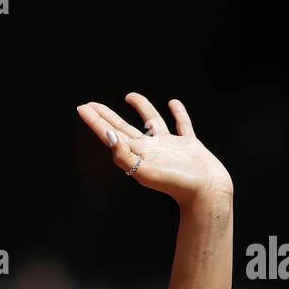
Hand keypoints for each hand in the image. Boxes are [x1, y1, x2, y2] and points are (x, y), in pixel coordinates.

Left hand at [76, 93, 231, 205]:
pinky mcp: (189, 145)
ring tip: (129, 96)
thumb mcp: (143, 170)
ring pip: (152, 122)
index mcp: (137, 154)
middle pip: (123, 127)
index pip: (111, 134)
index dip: (96, 121)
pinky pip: (182, 124)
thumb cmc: (175, 183)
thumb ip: (123, 154)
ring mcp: (170, 146)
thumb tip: (107, 135)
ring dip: (140, 108)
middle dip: (107, 115)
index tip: (82, 107)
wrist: (206, 192)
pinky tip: (173, 103)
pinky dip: (178, 113)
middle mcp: (150, 149)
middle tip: (91, 104)